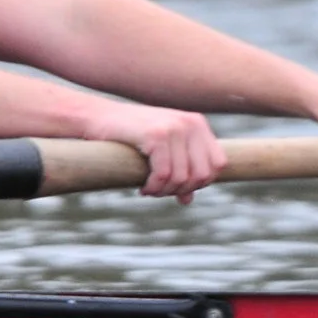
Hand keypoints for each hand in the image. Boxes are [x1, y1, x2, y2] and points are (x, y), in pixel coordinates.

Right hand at [92, 103, 224, 199]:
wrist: (98, 117)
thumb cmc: (130, 136)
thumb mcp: (162, 151)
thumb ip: (179, 171)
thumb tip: (188, 201)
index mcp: (198, 125)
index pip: (218, 164)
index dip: (200, 183)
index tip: (177, 188)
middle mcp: (191, 124)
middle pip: (203, 174)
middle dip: (181, 190)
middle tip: (159, 191)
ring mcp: (175, 128)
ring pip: (182, 178)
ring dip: (164, 191)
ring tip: (149, 190)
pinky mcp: (157, 135)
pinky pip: (164, 174)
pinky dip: (154, 187)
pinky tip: (144, 187)